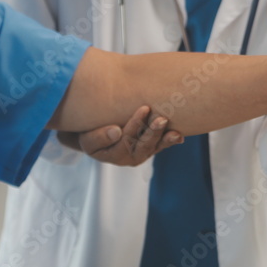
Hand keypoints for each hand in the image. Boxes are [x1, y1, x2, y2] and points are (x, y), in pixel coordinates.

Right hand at [64, 105, 183, 165]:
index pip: (126, 140)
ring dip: (165, 139)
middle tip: (161, 119)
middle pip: (144, 146)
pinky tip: (179, 136)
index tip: (144, 108)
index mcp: (115, 155)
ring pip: (155, 147)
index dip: (136, 125)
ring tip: (174, 131)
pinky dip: (170, 141)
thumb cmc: (89, 136)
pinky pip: (161, 145)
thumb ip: (99, 137)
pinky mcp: (150, 148)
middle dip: (153, 132)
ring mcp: (142, 153)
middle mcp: (131, 157)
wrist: (96, 139)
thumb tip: (116, 132)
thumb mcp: (87, 139)